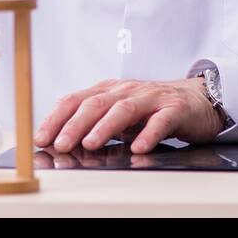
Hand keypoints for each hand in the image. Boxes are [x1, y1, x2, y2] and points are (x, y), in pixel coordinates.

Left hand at [34, 77, 224, 154]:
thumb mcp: (119, 114)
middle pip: (96, 103)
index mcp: (109, 90)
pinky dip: (148, 133)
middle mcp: (127, 90)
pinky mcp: (174, 109)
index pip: (76, 100)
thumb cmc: (151, 109)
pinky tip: (139, 147)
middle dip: (75, 124)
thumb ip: (96, 124)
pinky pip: (159, 121)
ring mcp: (150, 98)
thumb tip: (63, 143)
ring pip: (124, 109)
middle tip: (61, 144)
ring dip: (105, 127)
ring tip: (91, 144)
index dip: (56, 118)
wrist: (196, 100)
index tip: (41, 137)